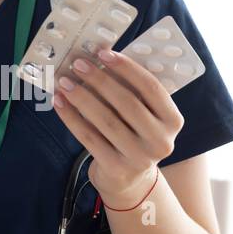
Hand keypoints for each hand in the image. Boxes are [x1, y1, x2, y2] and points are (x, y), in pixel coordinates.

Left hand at [51, 47, 182, 205]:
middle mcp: (161, 141)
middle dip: (100, 81)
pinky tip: (60, 103)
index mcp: (173, 120)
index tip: (103, 53)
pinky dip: (72, 117)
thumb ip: (131, 90)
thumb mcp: (144, 114)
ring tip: (64, 82)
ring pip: (106, 120)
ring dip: (82, 97)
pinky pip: (90, 137)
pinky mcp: (116, 168)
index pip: (151, 88)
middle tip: (78, 65)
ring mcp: (140, 158)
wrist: (129, 179)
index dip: (127, 68)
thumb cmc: (134, 134)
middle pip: (127, 103)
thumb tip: (101, 57)